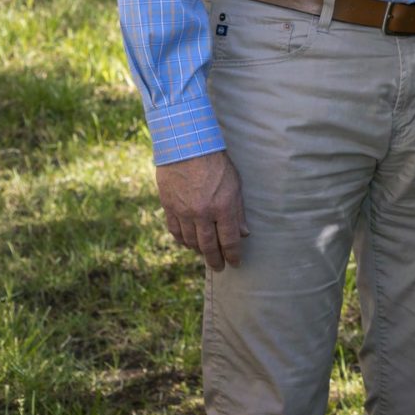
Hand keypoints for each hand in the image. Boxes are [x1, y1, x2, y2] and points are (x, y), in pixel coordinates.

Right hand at [156, 150, 247, 270]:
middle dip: (215, 259)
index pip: (229, 240)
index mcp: (223, 207)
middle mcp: (203, 213)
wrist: (187, 147)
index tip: (235, 263)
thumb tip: (244, 233)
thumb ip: (239, 211)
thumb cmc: (216, 164)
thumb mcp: (235, 185)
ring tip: (205, 254)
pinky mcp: (169, 207)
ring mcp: (184, 212)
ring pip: (190, 241)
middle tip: (219, 267)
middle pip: (208, 245)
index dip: (233, 255)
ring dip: (198, 251)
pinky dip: (182, 240)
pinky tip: (187, 243)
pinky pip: (175, 231)